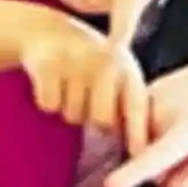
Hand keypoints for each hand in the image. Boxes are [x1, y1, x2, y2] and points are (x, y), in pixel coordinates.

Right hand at [20, 14, 149, 155]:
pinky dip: (48, 101)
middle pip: (102, 120)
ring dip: (70, 110)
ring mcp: (76, 61)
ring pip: (72, 116)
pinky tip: (53, 83)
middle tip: (89, 105)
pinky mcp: (47, 64)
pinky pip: (49, 105)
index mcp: (127, 69)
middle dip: (94, 122)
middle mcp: (105, 62)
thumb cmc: (93, 68)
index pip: (135, 105)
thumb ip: (130, 109)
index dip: (137, 132)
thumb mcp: (119, 79)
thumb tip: (140, 152)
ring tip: (71, 87)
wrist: (52, 33)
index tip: (137, 154)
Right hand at [105, 56, 187, 186]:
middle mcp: (162, 111)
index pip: (157, 155)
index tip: (111, 185)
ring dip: (162, 153)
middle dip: (170, 172)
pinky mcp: (139, 96)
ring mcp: (147, 101)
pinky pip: (141, 134)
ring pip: (143, 150)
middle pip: (152, 167)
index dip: (135, 172)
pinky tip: (178, 120)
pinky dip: (156, 137)